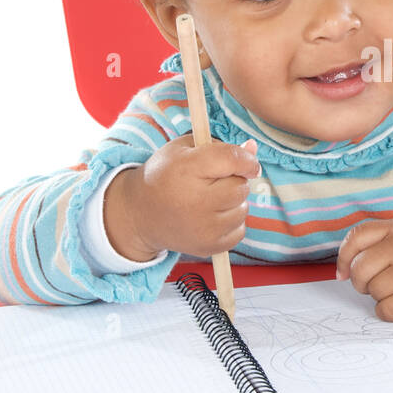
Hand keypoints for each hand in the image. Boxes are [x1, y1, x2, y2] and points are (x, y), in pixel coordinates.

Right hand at [105, 134, 260, 261]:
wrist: (139, 215)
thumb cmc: (165, 176)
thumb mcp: (183, 150)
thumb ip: (219, 146)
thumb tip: (253, 148)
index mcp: (186, 169)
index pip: (231, 159)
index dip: (246, 158)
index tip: (246, 160)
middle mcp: (195, 200)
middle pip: (240, 186)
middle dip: (235, 180)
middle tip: (216, 181)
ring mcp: (202, 227)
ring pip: (243, 208)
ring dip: (234, 202)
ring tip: (210, 199)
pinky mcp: (207, 246)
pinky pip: (240, 230)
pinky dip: (231, 222)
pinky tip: (212, 216)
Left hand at [334, 216, 392, 321]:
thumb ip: (384, 239)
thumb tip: (345, 269)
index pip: (357, 237)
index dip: (344, 258)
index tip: (344, 272)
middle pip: (360, 268)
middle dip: (362, 281)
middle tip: (377, 284)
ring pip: (374, 290)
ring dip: (381, 296)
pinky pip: (386, 310)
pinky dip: (389, 312)